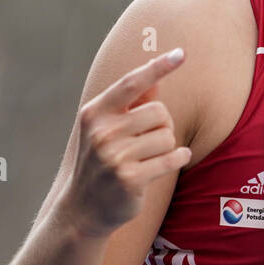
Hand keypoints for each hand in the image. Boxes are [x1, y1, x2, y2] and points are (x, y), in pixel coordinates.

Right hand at [62, 48, 190, 237]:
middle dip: (163, 125)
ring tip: (150, 157)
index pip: (131, 83)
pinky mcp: (130, 178)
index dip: (158, 67)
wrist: (82, 209)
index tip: (180, 54)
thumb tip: (155, 78)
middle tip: (149, 141)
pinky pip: (172, 158)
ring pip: (168, 136)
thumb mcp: (105, 129)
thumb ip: (129, 104)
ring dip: (168, 146)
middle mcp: (101, 132)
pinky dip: (178, 158)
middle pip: (160, 111)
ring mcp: (114, 156)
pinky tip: (172, 161)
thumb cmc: (100, 162)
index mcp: (94, 113)